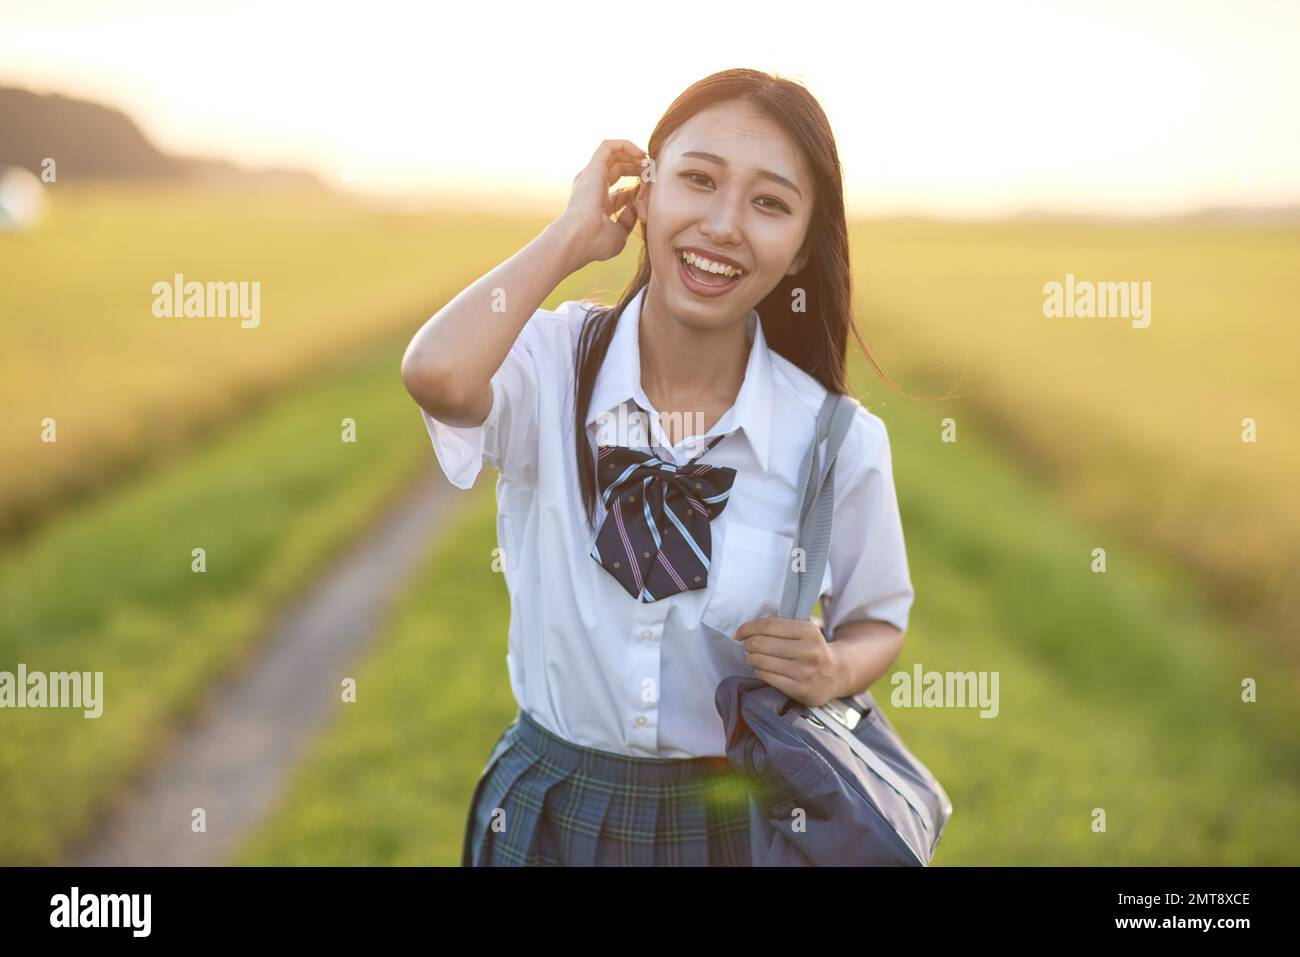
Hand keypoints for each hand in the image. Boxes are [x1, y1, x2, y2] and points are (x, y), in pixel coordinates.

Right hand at [554, 139, 646, 268]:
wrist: (579, 238)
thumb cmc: (596, 242)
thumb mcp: (619, 234)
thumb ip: (627, 220)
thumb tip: (634, 207)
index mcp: (597, 204)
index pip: (620, 192)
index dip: (638, 190)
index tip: (651, 194)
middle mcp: (592, 187)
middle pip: (618, 170)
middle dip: (637, 169)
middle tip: (652, 173)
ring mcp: (591, 176)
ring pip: (613, 155)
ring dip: (633, 155)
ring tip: (648, 161)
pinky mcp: (593, 167)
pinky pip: (609, 146)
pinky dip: (626, 145)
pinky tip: (640, 154)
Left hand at [733, 615, 841, 708]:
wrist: (836, 674)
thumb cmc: (811, 648)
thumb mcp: (804, 628)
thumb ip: (780, 621)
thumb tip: (749, 628)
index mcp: (809, 631)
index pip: (768, 625)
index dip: (748, 628)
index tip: (739, 632)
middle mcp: (809, 651)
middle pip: (760, 643)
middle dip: (749, 644)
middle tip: (748, 645)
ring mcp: (805, 672)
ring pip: (760, 661)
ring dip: (752, 658)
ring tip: (755, 657)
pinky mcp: (800, 690)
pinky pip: (767, 677)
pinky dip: (760, 671)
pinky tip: (764, 668)